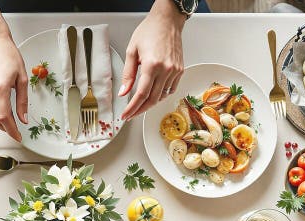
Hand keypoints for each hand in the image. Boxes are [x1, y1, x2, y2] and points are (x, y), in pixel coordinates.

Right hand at [0, 35, 28, 141]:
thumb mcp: (22, 78)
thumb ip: (22, 101)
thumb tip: (23, 118)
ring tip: (7, 120)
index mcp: (0, 88)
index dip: (11, 130)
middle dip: (4, 128)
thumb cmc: (8, 55)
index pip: (5, 118)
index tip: (17, 136)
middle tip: (13, 130)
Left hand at [120, 0, 185, 119]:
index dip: (132, 108)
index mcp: (152, 65)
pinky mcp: (180, 70)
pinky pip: (170, 90)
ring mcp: (175, 71)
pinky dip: (161, 95)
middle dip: (140, 110)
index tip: (126, 115)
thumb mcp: (132, 51)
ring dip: (150, 103)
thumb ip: (127, 74)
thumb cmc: (149, 31)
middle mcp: (166, 70)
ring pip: (162, 97)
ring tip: (140, 105)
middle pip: (152, 100)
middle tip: (131, 115)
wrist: (167, 21)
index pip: (141, 94)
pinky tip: (153, 95)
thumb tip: (124, 92)